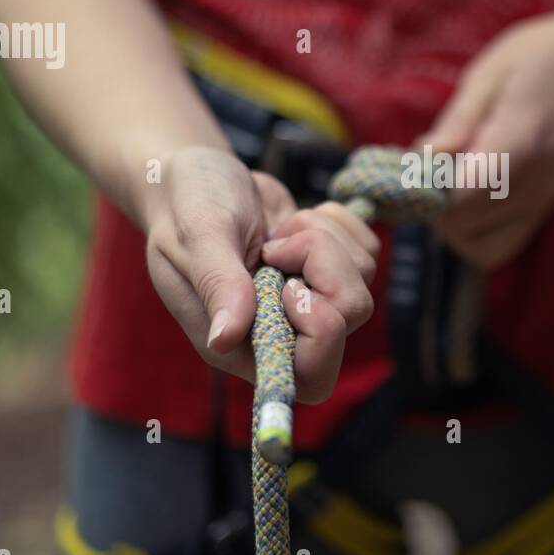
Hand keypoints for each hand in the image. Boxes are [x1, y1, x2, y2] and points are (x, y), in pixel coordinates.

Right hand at [143, 146, 378, 403]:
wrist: (196, 177)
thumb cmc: (186, 206)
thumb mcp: (198, 236)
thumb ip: (218, 284)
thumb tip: (224, 340)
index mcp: (243, 344)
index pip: (312, 377)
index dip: (319, 329)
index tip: (287, 285)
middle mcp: (281, 330)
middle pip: (351, 317)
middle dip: (328, 268)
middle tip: (279, 246)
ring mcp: (309, 300)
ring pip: (363, 281)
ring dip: (324, 240)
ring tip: (277, 231)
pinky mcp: (327, 268)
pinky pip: (367, 253)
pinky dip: (339, 225)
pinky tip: (296, 220)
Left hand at [418, 9, 553, 268]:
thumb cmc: (543, 55)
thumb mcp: (491, 72)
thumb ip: (457, 122)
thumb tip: (421, 159)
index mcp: (519, 144)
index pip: (459, 197)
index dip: (422, 190)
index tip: (405, 164)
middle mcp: (534, 183)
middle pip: (462, 226)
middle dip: (429, 205)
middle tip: (420, 167)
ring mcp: (542, 199)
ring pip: (478, 246)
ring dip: (449, 224)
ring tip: (443, 182)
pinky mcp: (544, 205)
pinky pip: (499, 243)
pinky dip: (473, 231)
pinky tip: (465, 193)